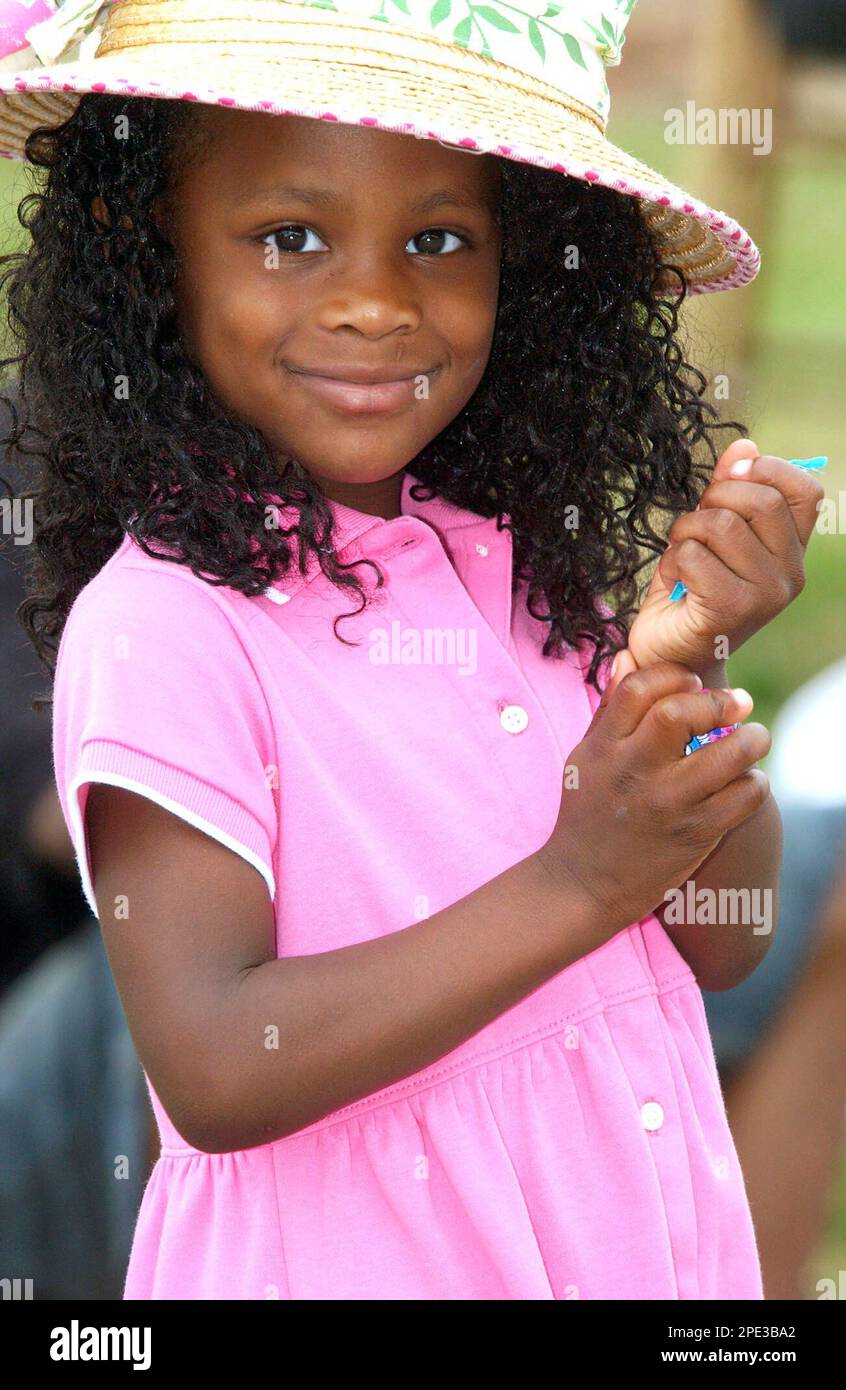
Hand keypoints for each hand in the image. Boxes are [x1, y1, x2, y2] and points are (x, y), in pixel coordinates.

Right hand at [537, 663, 768, 932]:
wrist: (582, 884)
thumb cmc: (586, 814)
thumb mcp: (585, 757)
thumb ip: (609, 709)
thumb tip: (627, 658)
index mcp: (604, 748)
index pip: (639, 689)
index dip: (674, 675)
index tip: (694, 684)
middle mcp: (633, 772)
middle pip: (680, 714)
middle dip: (719, 701)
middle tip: (739, 703)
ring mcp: (666, 805)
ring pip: (725, 756)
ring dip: (752, 740)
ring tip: (755, 738)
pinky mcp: (694, 836)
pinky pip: (742, 799)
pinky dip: (756, 784)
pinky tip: (750, 781)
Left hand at [608, 437, 824, 691]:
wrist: (669, 656)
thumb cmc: (689, 593)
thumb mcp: (709, 534)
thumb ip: (727, 492)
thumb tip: (744, 444)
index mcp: (792, 552)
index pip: (805, 490)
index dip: (766, 470)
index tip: (731, 477)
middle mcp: (789, 575)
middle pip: (759, 500)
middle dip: (713, 499)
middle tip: (694, 525)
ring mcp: (765, 595)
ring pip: (719, 524)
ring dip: (684, 532)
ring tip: (679, 557)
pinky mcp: (731, 610)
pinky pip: (693, 555)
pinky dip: (671, 562)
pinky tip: (673, 584)